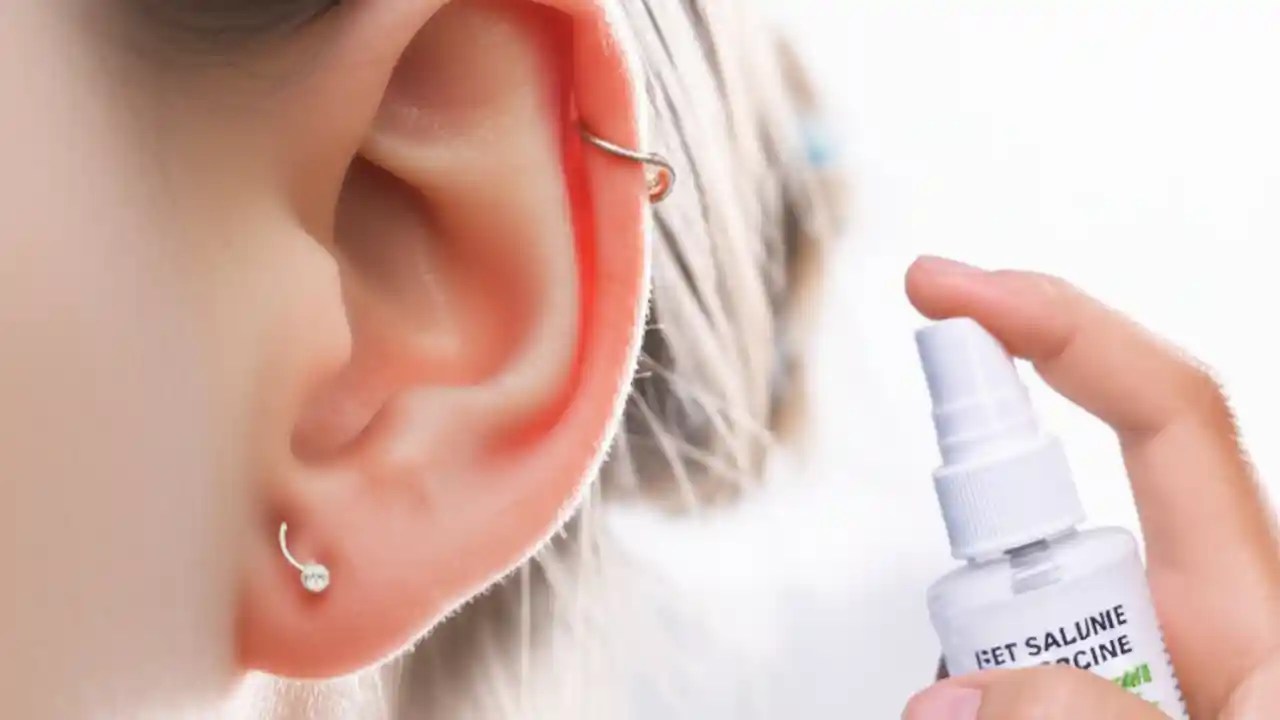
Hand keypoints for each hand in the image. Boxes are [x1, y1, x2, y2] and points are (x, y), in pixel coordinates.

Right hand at [900, 257, 1279, 718]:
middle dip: (980, 576)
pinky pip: (994, 691)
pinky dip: (967, 710)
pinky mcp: (1090, 711)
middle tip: (968, 683)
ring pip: (1003, 627)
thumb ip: (1096, 714)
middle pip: (1044, 526)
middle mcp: (1190, 618)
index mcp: (1249, 598)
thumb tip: (951, 698)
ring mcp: (1134, 671)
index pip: (1161, 407)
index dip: (1057, 324)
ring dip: (971, 684)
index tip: (947, 291)